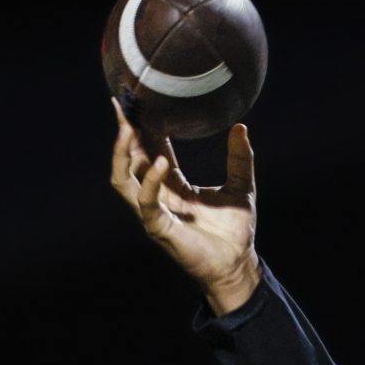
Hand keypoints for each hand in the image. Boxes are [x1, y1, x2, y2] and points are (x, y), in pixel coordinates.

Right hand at [108, 98, 259, 313]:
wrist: (239, 264)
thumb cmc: (235, 230)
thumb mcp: (242, 186)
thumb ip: (240, 158)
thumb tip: (240, 126)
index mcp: (173, 185)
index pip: (149, 149)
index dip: (142, 127)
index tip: (136, 100)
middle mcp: (157, 196)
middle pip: (129, 160)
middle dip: (123, 134)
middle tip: (121, 106)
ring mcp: (154, 212)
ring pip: (123, 179)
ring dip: (122, 154)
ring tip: (129, 129)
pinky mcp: (159, 228)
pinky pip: (145, 202)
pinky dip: (150, 181)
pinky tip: (160, 163)